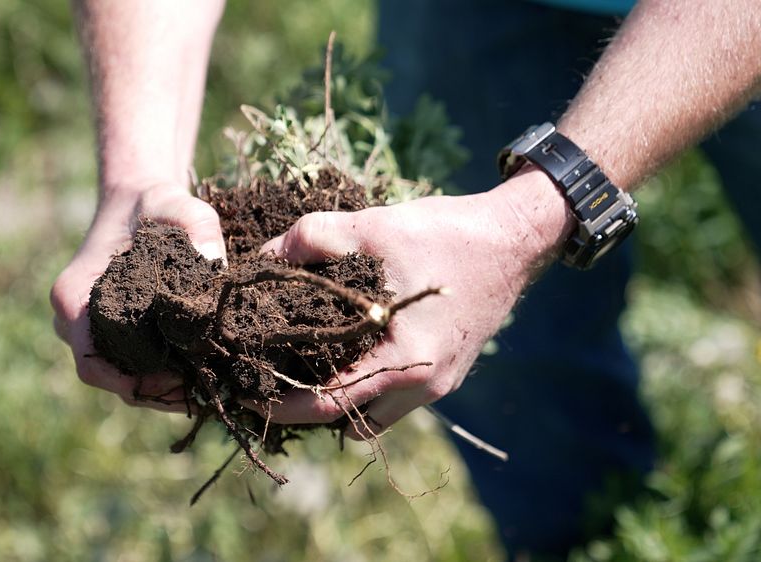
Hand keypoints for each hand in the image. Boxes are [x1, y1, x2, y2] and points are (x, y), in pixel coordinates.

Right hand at [50, 186, 225, 409]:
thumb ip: (199, 227)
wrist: (139, 200)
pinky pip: (129, 365)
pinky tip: (198, 372)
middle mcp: (72, 320)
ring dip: (158, 387)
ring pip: (119, 376)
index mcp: (73, 296)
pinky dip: (160, 374)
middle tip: (201, 388)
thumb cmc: (154, 203)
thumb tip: (215, 265)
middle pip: (108, 376)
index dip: (132, 381)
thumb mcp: (180, 204)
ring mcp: (87, 329)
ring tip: (205, 384)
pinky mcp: (109, 331)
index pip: (91, 362)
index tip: (177, 380)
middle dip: (152, 390)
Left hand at [256, 170, 571, 438]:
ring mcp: (440, 383)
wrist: (514, 238)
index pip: (330, 404)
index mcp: (407, 359)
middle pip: (352, 422)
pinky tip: (341, 352)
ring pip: (375, 416)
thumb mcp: (372, 227)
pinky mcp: (446, 371)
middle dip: (307, 411)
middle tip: (268, 384)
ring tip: (301, 370)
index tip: (246, 395)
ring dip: (339, 403)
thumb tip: (261, 257)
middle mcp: (425, 384)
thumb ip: (311, 239)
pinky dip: (364, 387)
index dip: (282, 405)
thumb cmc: (446, 234)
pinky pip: (395, 397)